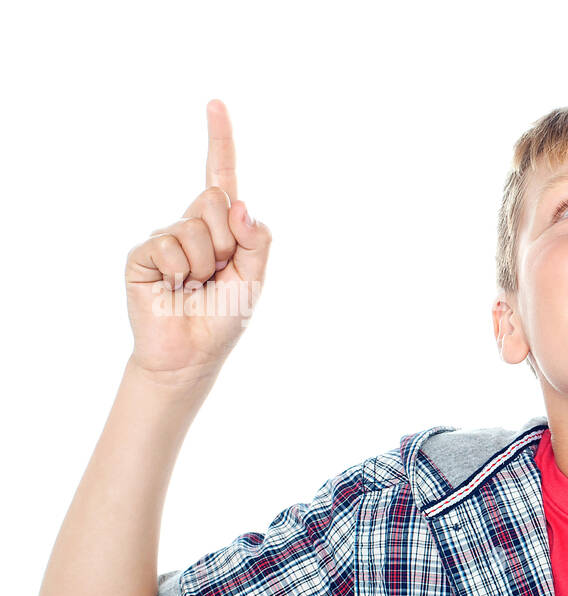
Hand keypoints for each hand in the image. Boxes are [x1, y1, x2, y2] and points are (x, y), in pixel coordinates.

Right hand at [124, 99, 270, 383]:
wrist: (192, 353)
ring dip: (205, 263)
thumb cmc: (224, 315)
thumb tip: (240, 204)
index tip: (216, 102)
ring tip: (196, 285)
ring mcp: (166, 236)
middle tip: (218, 271)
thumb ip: (258, 240)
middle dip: (227, 239)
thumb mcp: (255, 278)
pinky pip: (168, 246)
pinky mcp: (142, 253)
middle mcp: (192, 222)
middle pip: (215, 198)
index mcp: (222, 225)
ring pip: (195, 226)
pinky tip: (174, 288)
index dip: (220, 140)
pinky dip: (179, 272)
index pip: (220, 175)